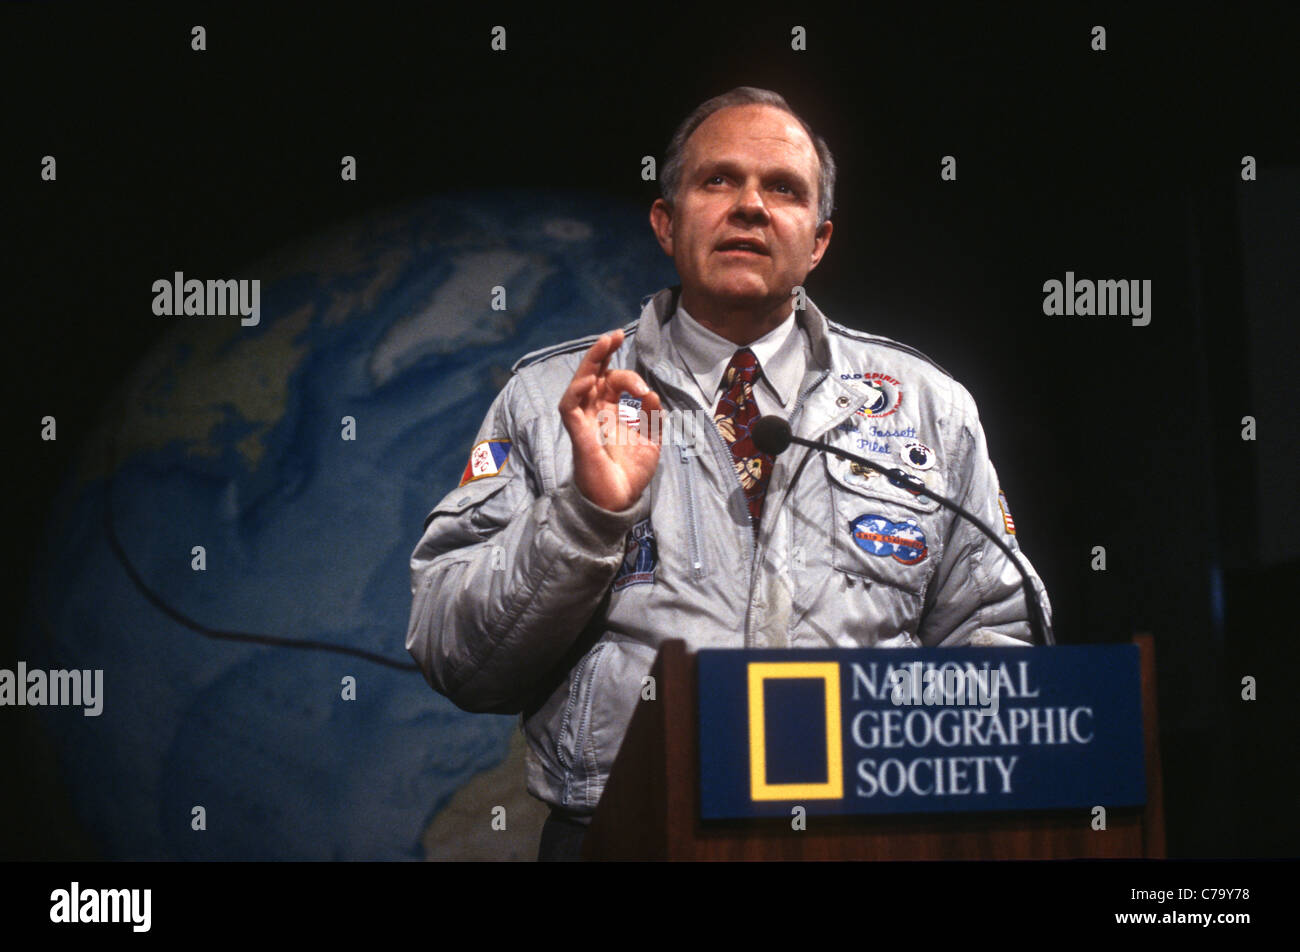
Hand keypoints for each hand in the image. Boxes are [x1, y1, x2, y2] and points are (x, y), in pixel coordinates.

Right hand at [558, 329, 662, 510]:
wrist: (619, 502)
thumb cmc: (631, 473)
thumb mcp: (651, 440)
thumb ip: (652, 417)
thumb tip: (651, 393)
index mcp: (612, 411)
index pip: (613, 381)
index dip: (627, 374)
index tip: (645, 390)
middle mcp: (596, 412)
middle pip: (594, 374)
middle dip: (603, 353)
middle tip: (615, 335)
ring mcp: (584, 421)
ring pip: (579, 383)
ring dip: (591, 362)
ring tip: (604, 343)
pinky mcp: (577, 433)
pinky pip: (569, 406)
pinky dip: (577, 390)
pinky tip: (592, 379)